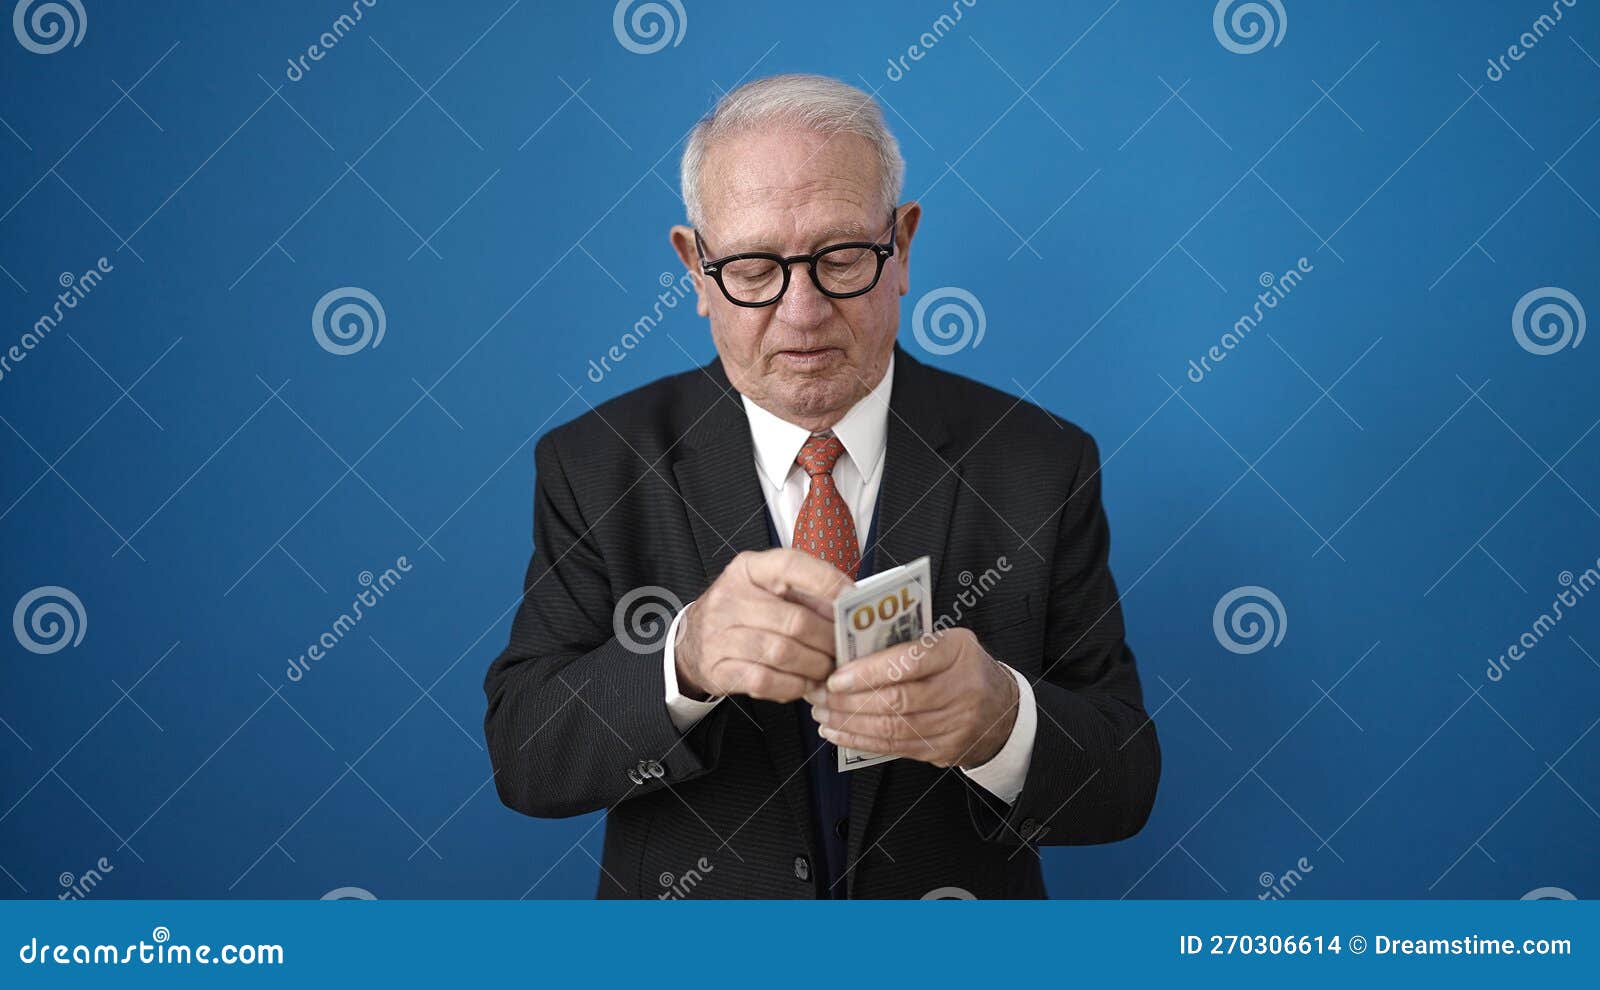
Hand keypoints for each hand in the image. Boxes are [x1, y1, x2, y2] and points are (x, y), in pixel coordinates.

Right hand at [674, 549, 852, 702]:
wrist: (692, 641)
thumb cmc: (742, 612)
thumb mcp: (766, 589)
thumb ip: (805, 594)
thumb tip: (851, 607)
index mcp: (747, 570)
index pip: (790, 564)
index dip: (825, 581)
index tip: (851, 597)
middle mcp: (729, 598)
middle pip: (795, 620)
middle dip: (828, 640)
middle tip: (843, 650)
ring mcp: (719, 635)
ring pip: (783, 653)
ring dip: (814, 666)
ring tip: (827, 669)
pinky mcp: (718, 668)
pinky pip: (765, 680)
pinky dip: (792, 686)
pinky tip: (803, 684)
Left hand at [805, 628, 1018, 768]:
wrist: (1001, 708)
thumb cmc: (962, 667)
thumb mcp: (944, 641)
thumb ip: (904, 642)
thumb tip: (850, 650)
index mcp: (956, 652)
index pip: (910, 662)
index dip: (869, 672)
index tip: (836, 675)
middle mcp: (959, 689)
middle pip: (897, 701)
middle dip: (849, 700)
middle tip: (818, 693)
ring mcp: (954, 724)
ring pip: (892, 728)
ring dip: (849, 722)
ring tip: (822, 712)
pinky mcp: (943, 750)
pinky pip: (895, 748)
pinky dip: (860, 741)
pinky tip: (838, 732)